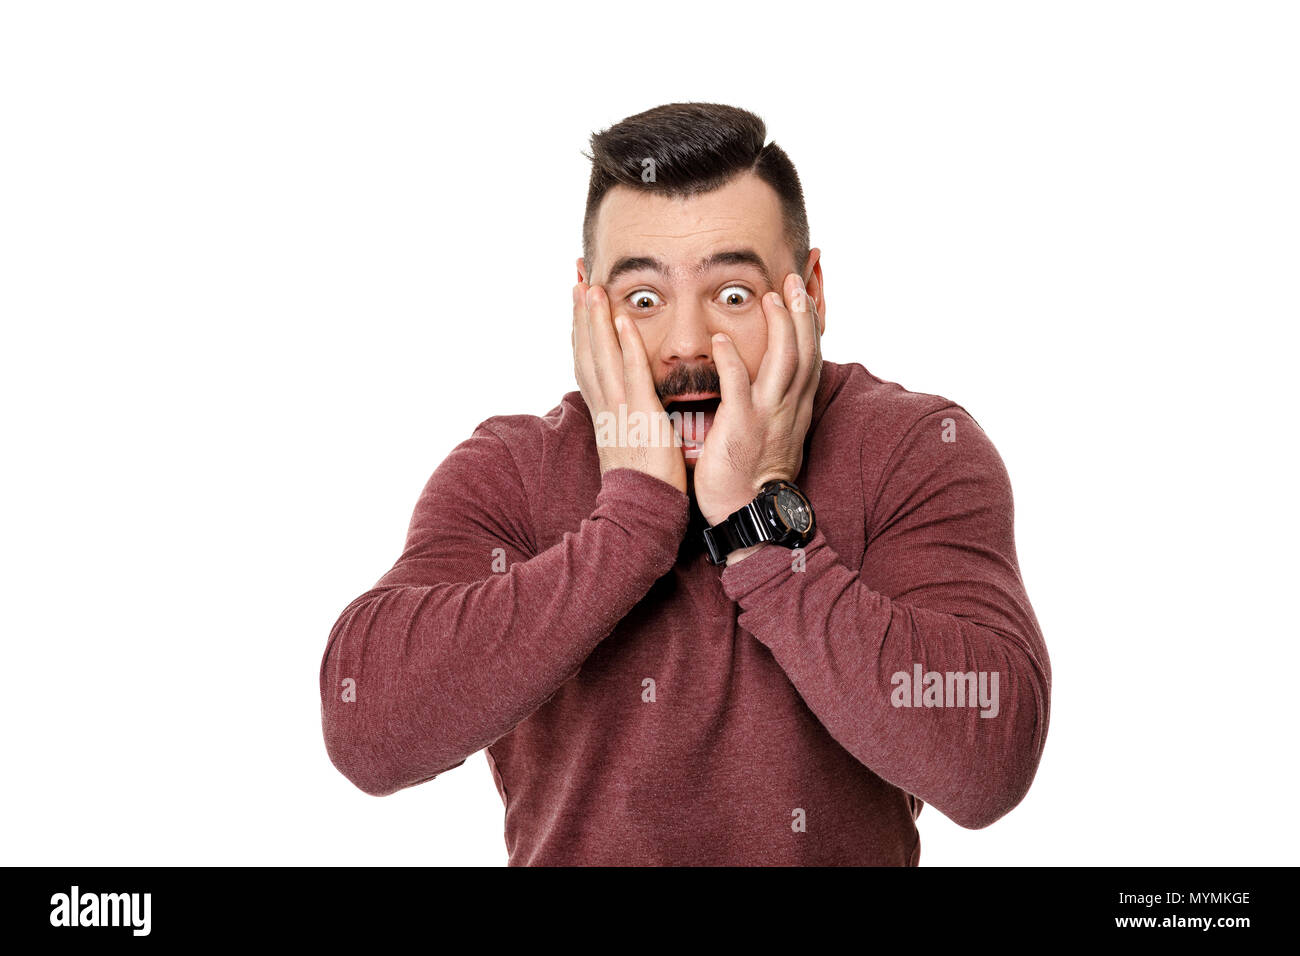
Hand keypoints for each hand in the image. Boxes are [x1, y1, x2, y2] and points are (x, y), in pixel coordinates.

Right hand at [572, 282, 686, 494]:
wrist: (639, 511)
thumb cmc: (640, 481)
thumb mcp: (627, 442)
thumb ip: (625, 418)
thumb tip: (627, 405)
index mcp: (602, 410)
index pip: (587, 360)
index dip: (581, 328)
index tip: (578, 299)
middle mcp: (604, 405)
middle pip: (587, 350)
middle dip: (581, 312)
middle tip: (578, 277)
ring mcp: (619, 409)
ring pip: (602, 355)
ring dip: (596, 319)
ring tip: (592, 286)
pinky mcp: (640, 416)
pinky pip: (631, 374)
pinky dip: (626, 346)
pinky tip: (622, 321)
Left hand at [693, 272, 821, 525]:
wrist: (748, 513)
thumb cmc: (752, 472)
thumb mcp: (773, 431)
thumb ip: (773, 401)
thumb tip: (770, 380)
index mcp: (795, 406)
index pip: (810, 355)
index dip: (810, 322)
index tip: (805, 292)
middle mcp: (788, 406)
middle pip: (805, 350)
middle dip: (802, 312)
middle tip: (794, 279)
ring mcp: (767, 416)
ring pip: (784, 362)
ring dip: (779, 326)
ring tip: (769, 295)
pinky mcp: (742, 428)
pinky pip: (739, 389)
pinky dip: (732, 362)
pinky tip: (721, 340)